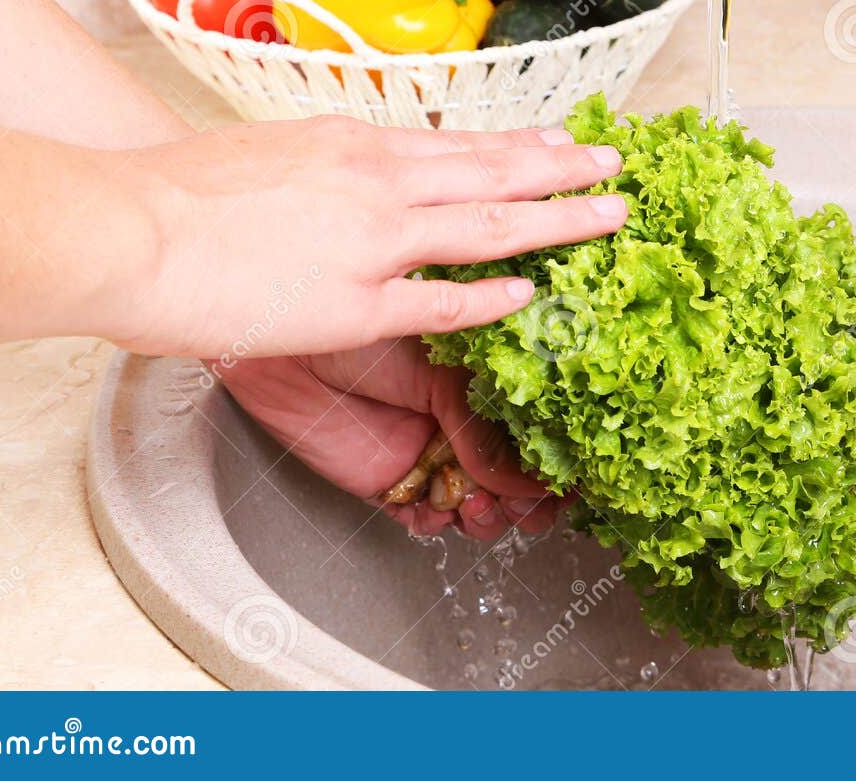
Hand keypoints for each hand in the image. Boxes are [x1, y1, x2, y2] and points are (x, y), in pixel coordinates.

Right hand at [97, 115, 625, 357]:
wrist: (125, 223)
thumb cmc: (174, 192)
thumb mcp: (268, 156)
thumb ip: (325, 170)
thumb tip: (351, 183)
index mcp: (354, 144)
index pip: (460, 143)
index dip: (519, 144)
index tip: (562, 141)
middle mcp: (378, 181)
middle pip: (494, 172)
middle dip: (563, 169)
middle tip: (618, 164)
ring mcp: (374, 241)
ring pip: (491, 224)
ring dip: (559, 219)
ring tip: (611, 215)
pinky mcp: (356, 303)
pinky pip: (443, 300)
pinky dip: (495, 295)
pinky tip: (534, 292)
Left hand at [217, 337, 561, 540]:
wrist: (285, 351)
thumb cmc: (359, 332)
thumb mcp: (439, 372)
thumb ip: (481, 426)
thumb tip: (526, 479)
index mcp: (486, 380)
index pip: (537, 427)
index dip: (555, 458)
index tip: (570, 478)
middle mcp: (462, 419)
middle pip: (516, 475)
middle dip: (528, 500)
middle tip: (530, 507)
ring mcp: (429, 453)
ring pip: (478, 504)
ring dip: (488, 517)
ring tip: (479, 508)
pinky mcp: (391, 482)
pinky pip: (428, 518)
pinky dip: (438, 523)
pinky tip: (438, 509)